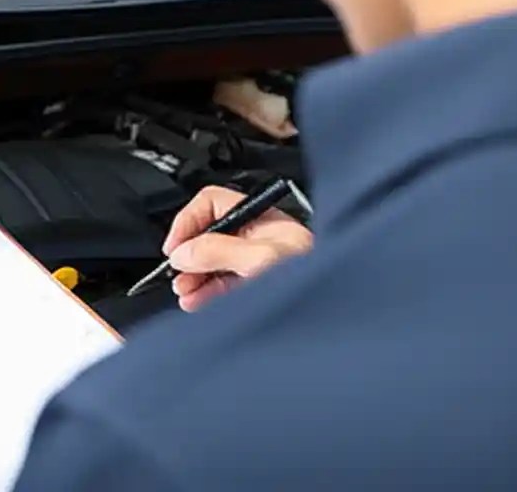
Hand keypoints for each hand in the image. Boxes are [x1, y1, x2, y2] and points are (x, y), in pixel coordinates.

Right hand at [163, 185, 312, 311]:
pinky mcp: (259, 288)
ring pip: (214, 263)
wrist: (341, 311)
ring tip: (185, 291)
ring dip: (194, 276)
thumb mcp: (259, 259)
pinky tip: (197, 301)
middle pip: (209, 235)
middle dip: (189, 254)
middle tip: (177, 272)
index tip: (176, 248)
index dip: (188, 222)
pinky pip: (224, 285)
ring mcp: (258, 263)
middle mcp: (259, 238)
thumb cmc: (315, 277)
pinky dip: (206, 292)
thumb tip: (182, 252)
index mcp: (262, 219)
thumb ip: (217, 251)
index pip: (212, 204)